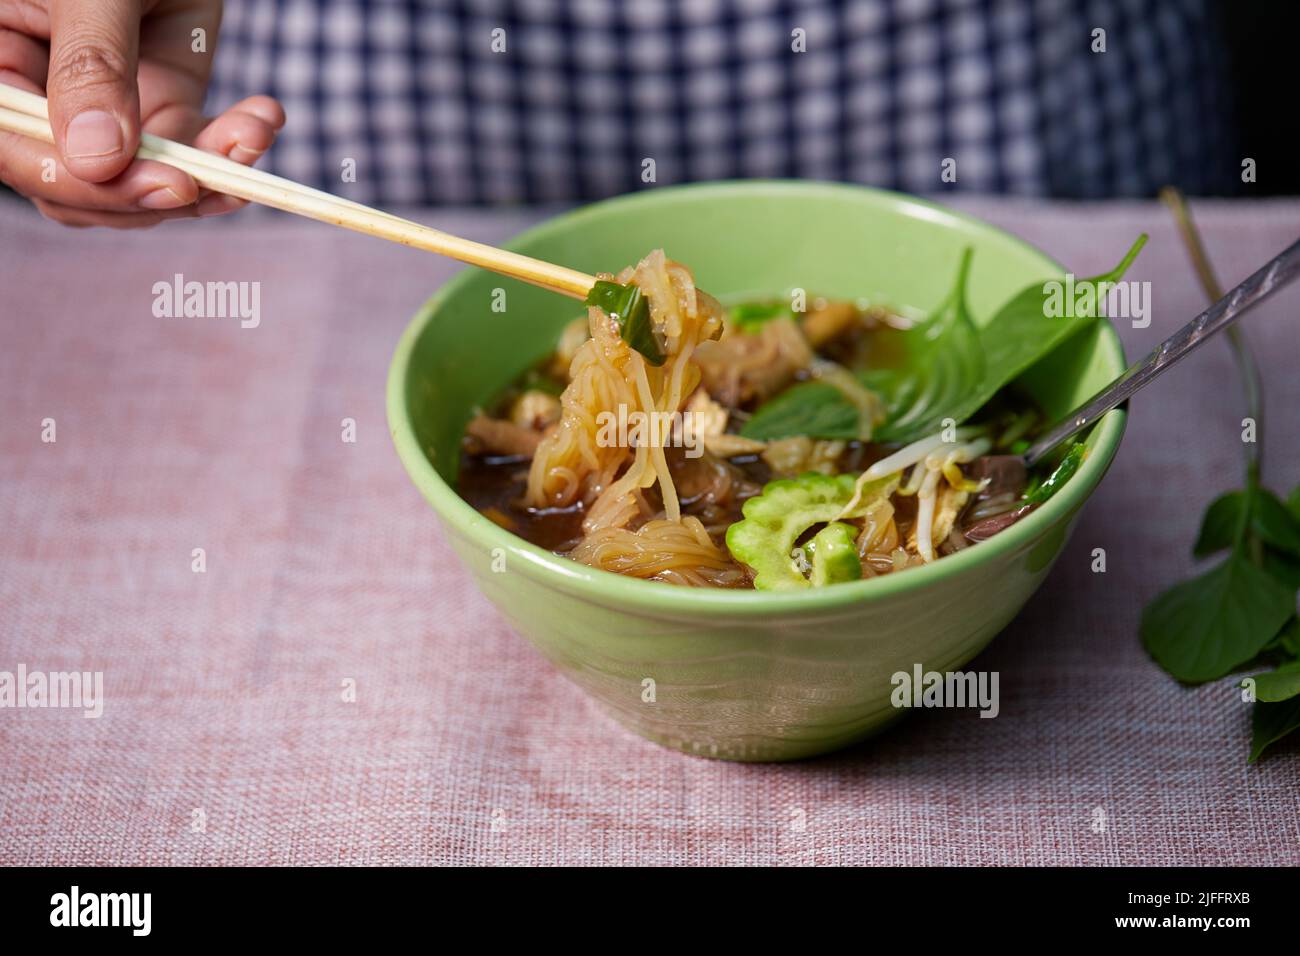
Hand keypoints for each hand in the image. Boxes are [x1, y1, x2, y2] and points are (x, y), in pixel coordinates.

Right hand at [0, 0, 283, 226]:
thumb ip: (90, 65)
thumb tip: (98, 161)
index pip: (22, 153)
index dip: (90, 186)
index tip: (170, 186)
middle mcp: (41, 94)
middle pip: (82, 186)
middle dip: (156, 192)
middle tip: (213, 181)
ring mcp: (102, 106)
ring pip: (143, 183)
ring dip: (209, 174)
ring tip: (252, 132)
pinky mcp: (160, 102)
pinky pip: (190, 150)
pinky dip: (232, 146)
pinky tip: (262, 118)